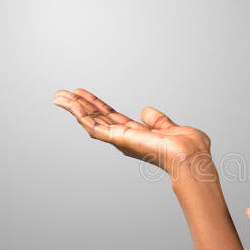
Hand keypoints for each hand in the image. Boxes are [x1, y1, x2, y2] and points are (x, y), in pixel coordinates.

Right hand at [53, 87, 211, 179]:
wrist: (190, 156)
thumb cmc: (188, 148)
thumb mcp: (171, 128)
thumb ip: (158, 121)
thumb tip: (146, 111)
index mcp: (137, 135)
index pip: (111, 117)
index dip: (97, 105)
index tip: (82, 94)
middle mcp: (125, 138)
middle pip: (97, 118)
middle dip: (80, 105)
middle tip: (61, 93)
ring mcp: (120, 140)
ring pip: (91, 121)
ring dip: (74, 108)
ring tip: (58, 95)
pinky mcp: (118, 139)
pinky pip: (94, 126)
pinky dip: (81, 114)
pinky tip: (70, 103)